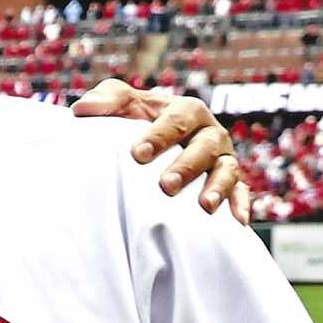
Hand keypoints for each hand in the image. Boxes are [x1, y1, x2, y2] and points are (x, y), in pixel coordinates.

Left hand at [71, 78, 249, 223]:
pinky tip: (236, 222)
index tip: (138, 154)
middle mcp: (209, 134)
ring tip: (204, 206)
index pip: (178, 118)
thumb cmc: (139, 122)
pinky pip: (241, 193)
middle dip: (186, 166)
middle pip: (206, 146)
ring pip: (227, 170)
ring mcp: (222, 159)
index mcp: (187, 111)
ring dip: (217, 187)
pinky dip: (240, 205)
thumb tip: (81, 109)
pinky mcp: (230, 182)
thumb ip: (105, 100)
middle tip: (165, 186)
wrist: (156, 146)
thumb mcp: (123, 105)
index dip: (161, 135)